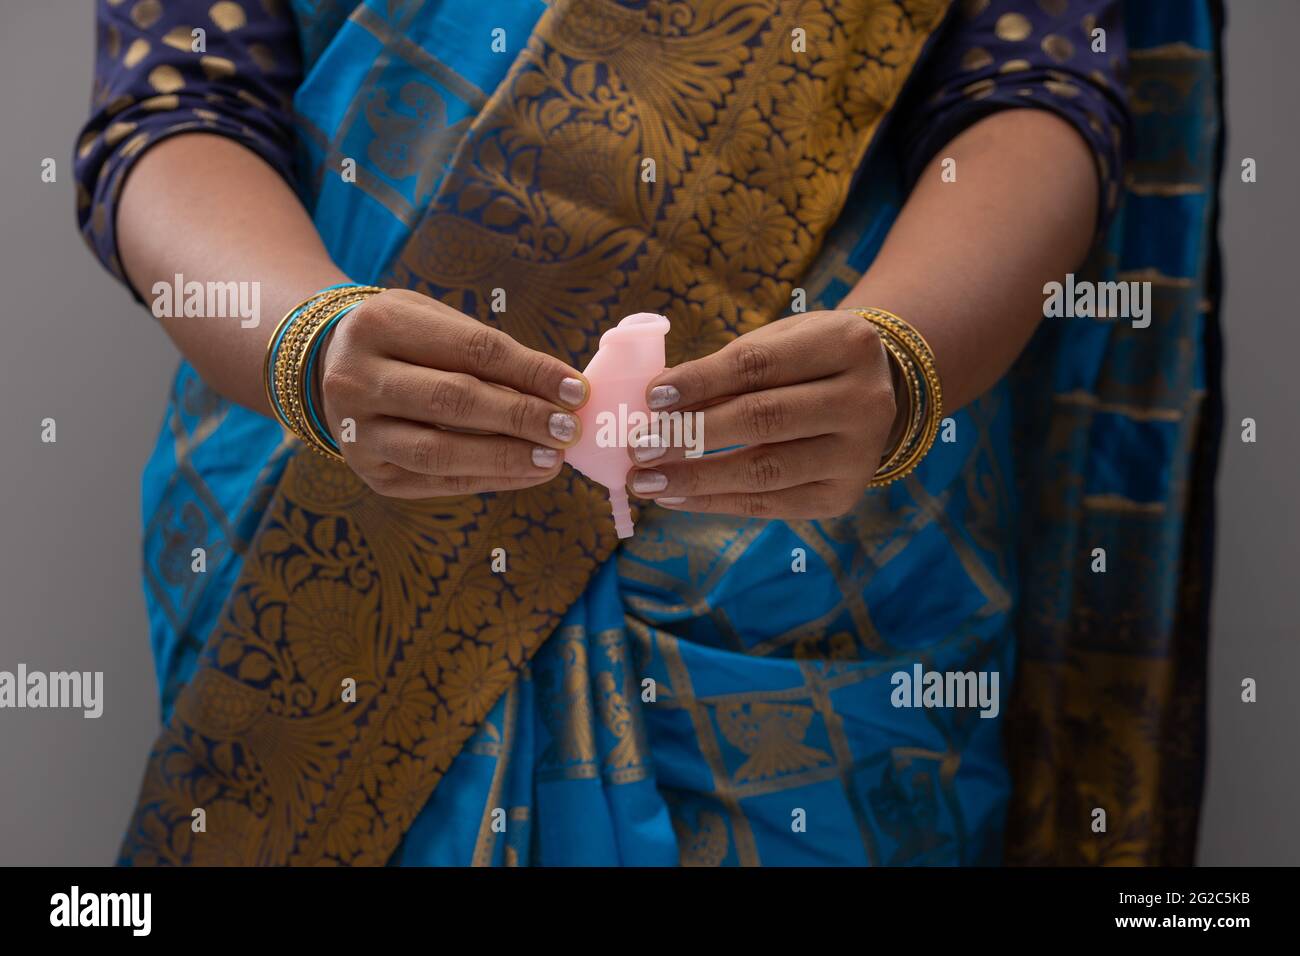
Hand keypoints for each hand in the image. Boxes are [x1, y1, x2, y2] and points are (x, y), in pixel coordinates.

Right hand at [318, 289, 588, 498]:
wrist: (328, 368)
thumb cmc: (403, 341)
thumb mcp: (435, 323)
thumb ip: (489, 354)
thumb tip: (561, 393)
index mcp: (379, 325)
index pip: (471, 350)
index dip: (530, 371)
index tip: (577, 389)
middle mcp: (357, 379)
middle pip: (453, 401)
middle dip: (521, 417)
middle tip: (570, 428)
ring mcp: (357, 431)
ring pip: (439, 451)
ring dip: (505, 457)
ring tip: (553, 457)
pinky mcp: (369, 471)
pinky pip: (437, 481)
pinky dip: (489, 479)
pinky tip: (528, 472)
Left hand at [626, 310, 899, 517]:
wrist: (878, 395)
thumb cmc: (807, 362)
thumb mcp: (779, 343)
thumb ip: (725, 368)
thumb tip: (654, 401)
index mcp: (847, 345)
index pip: (760, 365)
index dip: (701, 380)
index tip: (651, 397)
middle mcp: (863, 402)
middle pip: (764, 420)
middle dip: (692, 435)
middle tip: (639, 446)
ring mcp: (858, 455)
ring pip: (766, 471)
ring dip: (696, 478)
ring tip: (645, 481)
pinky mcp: (842, 497)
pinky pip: (770, 505)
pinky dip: (716, 502)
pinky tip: (675, 497)